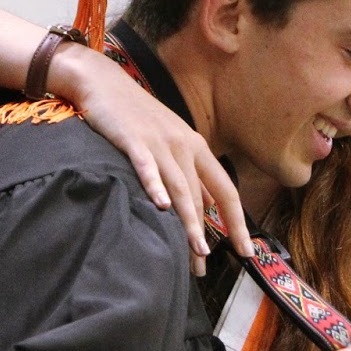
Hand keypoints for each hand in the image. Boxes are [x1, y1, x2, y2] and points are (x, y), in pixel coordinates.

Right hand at [50, 42, 252, 272]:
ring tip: (196, 249)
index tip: (246, 251)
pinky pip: (147, 166)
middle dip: (204, 233)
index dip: (237, 222)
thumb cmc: (137, 117)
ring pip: (180, 187)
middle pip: (202, 197)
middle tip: (203, 266)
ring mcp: (160, 142)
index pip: (226, 191)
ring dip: (189, 221)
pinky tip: (161, 206)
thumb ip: (190, 174)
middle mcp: (184, 146)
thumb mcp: (172, 143)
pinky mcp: (133, 139)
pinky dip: (155, 186)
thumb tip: (209, 205)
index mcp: (197, 149)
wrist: (104, 83)